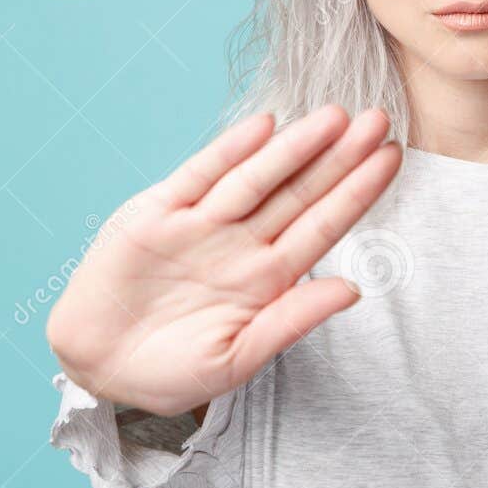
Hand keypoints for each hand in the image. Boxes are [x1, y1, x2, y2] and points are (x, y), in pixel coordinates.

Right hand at [46, 105, 402, 416]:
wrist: (97, 369)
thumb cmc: (170, 370)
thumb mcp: (236, 358)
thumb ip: (291, 322)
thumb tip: (354, 290)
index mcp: (268, 279)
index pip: (323, 226)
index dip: (357, 193)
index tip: (391, 159)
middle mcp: (241, 243)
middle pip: (299, 192)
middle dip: (339, 157)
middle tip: (380, 121)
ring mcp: (201, 225)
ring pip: (257, 178)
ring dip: (294, 147)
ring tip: (335, 117)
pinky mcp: (156, 214)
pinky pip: (199, 176)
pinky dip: (229, 150)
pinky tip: (264, 127)